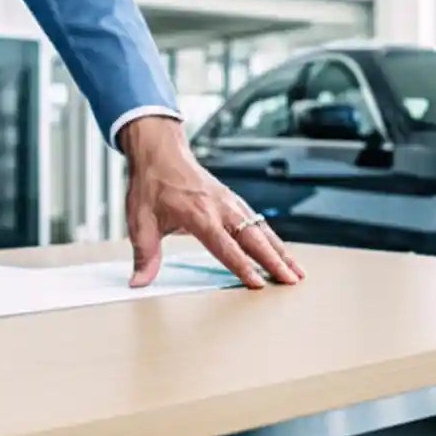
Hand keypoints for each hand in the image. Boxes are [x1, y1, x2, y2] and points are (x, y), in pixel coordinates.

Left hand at [120, 117, 305, 288]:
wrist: (161, 152)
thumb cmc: (151, 184)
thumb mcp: (140, 220)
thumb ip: (145, 254)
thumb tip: (138, 282)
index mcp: (199, 215)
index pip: (225, 246)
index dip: (242, 266)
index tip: (258, 283)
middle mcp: (221, 208)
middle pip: (254, 239)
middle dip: (275, 261)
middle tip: (291, 281)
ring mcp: (231, 203)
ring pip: (262, 230)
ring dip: (281, 251)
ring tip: (297, 271)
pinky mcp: (234, 201)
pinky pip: (258, 222)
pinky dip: (273, 239)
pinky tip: (282, 252)